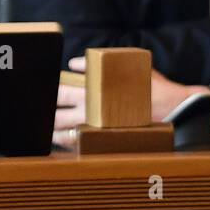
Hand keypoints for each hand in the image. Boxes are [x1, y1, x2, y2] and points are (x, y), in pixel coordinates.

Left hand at [53, 56, 206, 149]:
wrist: (174, 110)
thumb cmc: (152, 88)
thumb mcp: (129, 66)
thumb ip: (97, 64)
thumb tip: (74, 64)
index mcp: (94, 89)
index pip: (61, 90)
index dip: (49, 91)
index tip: (40, 90)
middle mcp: (93, 109)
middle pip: (58, 113)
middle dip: (46, 113)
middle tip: (35, 113)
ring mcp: (99, 127)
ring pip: (66, 132)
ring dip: (53, 132)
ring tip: (45, 131)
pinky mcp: (107, 139)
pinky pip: (81, 145)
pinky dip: (69, 144)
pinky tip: (64, 143)